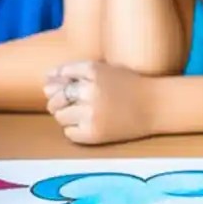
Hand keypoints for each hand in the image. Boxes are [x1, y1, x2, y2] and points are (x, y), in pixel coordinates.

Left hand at [44, 61, 158, 144]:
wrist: (157, 106)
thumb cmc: (130, 85)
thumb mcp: (105, 70)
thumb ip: (75, 73)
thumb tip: (45, 82)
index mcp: (94, 70)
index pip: (61, 74)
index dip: (62, 82)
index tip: (74, 87)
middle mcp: (90, 90)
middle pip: (55, 97)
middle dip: (59, 101)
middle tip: (76, 104)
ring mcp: (92, 113)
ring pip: (59, 116)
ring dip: (66, 115)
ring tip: (85, 114)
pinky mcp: (94, 133)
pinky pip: (69, 132)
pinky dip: (75, 130)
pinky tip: (90, 125)